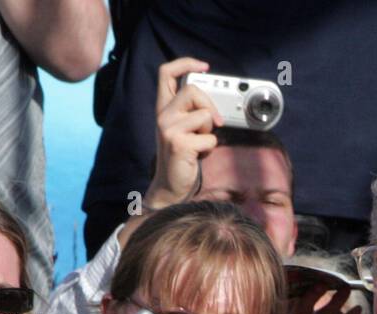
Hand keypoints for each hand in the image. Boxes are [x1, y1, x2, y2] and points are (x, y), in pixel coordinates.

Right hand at [144, 56, 221, 208]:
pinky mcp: (178, 143)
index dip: (185, 63)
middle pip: (193, 90)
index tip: (204, 66)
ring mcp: (168, 128)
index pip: (167, 73)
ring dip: (210, 132)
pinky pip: (209, 138)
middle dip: (210, 106)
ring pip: (205, 115)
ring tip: (198, 144)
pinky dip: (210, 149)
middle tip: (214, 124)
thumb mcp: (183, 128)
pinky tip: (197, 156)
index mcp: (163, 108)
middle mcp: (162, 115)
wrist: (170, 186)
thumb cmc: (181, 157)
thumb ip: (191, 111)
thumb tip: (214, 102)